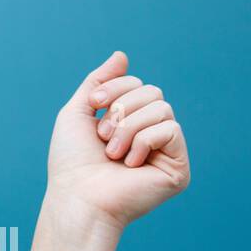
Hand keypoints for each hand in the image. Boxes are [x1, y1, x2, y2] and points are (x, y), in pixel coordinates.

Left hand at [46, 50, 190, 231]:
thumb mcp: (79, 111)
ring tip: (113, 153)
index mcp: (130, 121)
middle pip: (153, 92)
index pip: (137, 83)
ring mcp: (166, 151)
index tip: (93, 105)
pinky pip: (171, 130)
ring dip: (128, 127)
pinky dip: (143, 141)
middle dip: (121, 109)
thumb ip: (99, 82)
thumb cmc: (72, 159)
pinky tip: (130, 164)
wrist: (78, 196)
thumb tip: (121, 55)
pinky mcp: (178, 168)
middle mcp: (151, 134)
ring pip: (162, 108)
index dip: (114, 88)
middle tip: (103, 136)